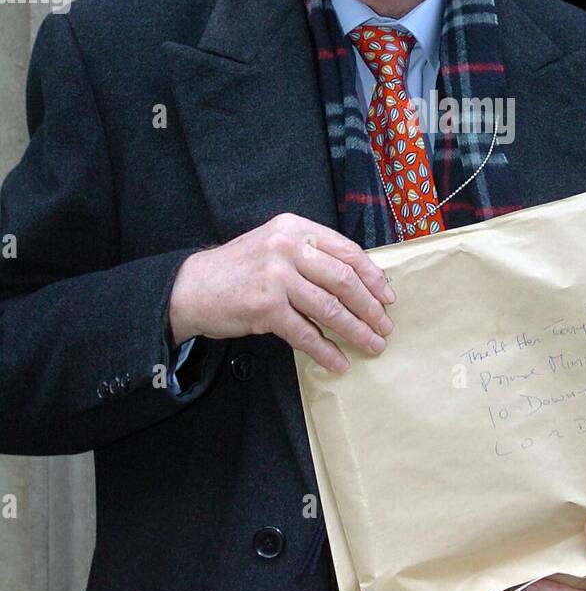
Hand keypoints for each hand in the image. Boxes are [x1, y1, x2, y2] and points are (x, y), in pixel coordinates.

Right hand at [167, 213, 394, 372]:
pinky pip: (304, 333)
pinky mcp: (264, 308)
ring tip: (371, 345)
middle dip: (369, 307)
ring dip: (355, 331)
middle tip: (384, 326)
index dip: (372, 276)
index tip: (387, 297)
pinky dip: (325, 351)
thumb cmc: (241, 269)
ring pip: (329, 308)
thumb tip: (359, 282)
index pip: (346, 251)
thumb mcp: (276, 245)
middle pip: (343, 280)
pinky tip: (338, 362)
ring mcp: (276, 278)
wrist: (192, 287)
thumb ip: (311, 254)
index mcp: (296, 228)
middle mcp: (287, 248)